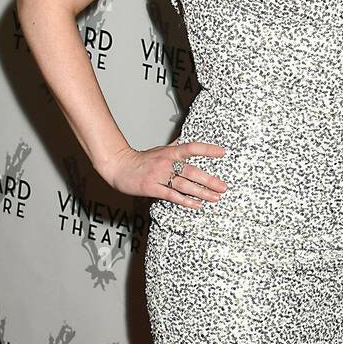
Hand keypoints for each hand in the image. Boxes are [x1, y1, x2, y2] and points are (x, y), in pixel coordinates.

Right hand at [103, 141, 227, 208]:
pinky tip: (196, 205)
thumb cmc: (142, 160)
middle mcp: (166, 162)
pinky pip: (171, 196)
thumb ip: (176, 146)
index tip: (222, 152)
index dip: (207, 149)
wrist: (119, 166)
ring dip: (201, 192)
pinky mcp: (152, 188)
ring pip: (184, 185)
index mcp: (170, 152)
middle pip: (191, 171)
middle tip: (223, 187)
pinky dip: (185, 201)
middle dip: (209, 180)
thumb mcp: (161, 149)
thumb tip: (189, 139)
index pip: (191, 148)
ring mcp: (159, 176)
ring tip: (215, 197)